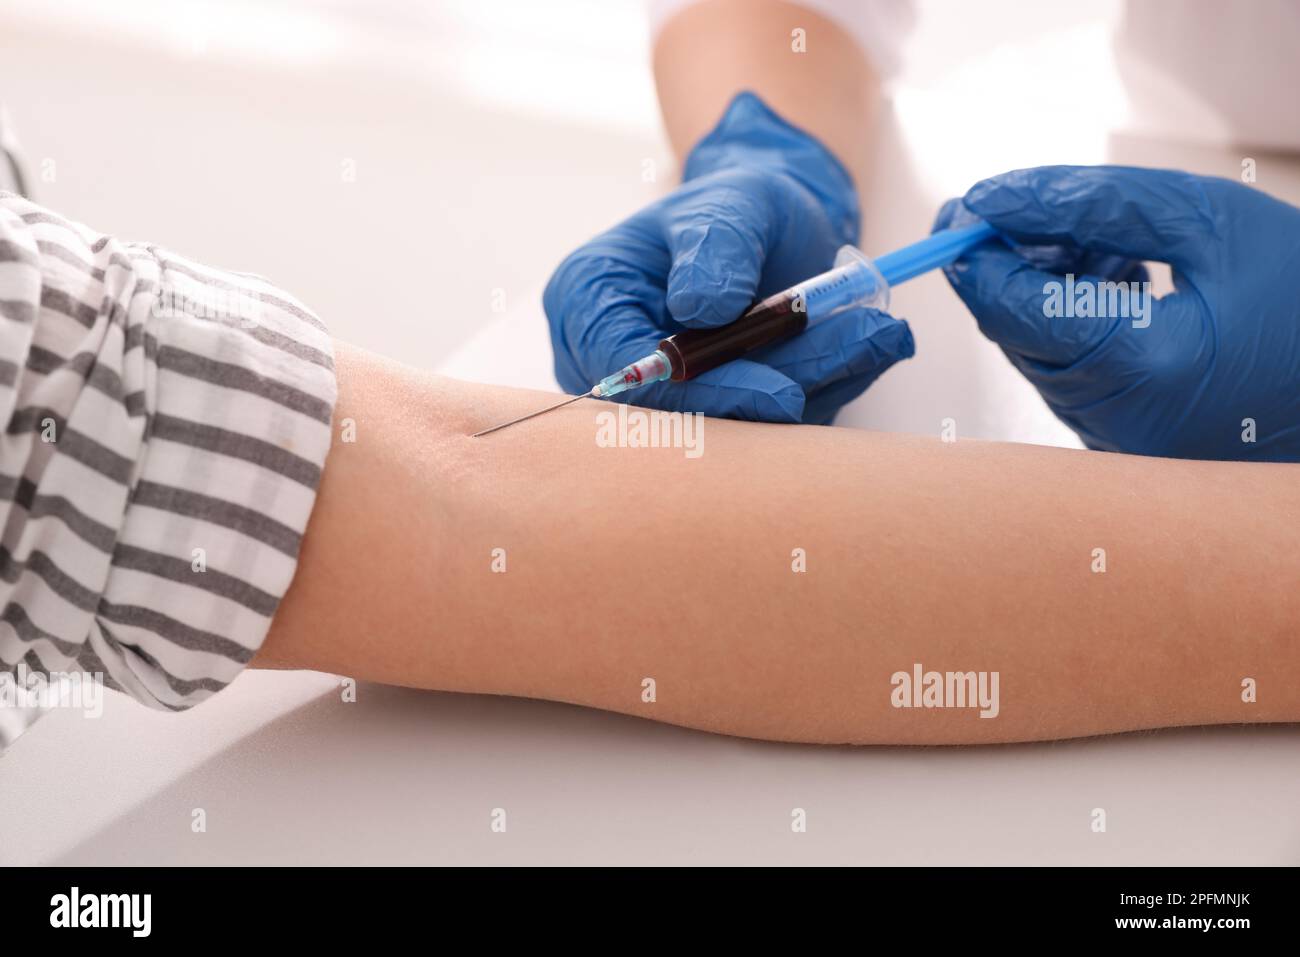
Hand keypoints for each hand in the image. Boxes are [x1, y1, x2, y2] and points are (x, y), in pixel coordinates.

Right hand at [545, 92, 912, 423]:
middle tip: (864, 345)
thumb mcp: (729, 201)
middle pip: (686, 410)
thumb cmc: (732, 206)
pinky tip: (872, 345)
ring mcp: (668, 394)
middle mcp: (616, 358)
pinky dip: (828, 383)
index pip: (631, 371)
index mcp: (590, 301)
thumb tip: (702, 309)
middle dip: (780, 389)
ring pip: (739, 420)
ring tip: (882, 334)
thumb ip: (715, 246)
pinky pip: (771, 420)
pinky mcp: (719, 412)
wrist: (766, 224)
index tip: (781, 390)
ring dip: (816, 382)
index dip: (703, 392)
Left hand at [936, 165, 1299, 459]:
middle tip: (1021, 205)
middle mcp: (1110, 418)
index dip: (977, 251)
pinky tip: (1122, 278)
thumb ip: (1095, 205)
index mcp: (1136, 366)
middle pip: (1014, 329)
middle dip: (1007, 260)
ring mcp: (1112, 438)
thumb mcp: (1210, 223)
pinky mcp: (1120, 439)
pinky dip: (1072, 315)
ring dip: (1044, 284)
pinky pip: (1067, 370)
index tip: (961, 205)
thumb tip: (997, 197)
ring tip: (1104, 241)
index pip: (1012, 308)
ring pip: (1035, 348)